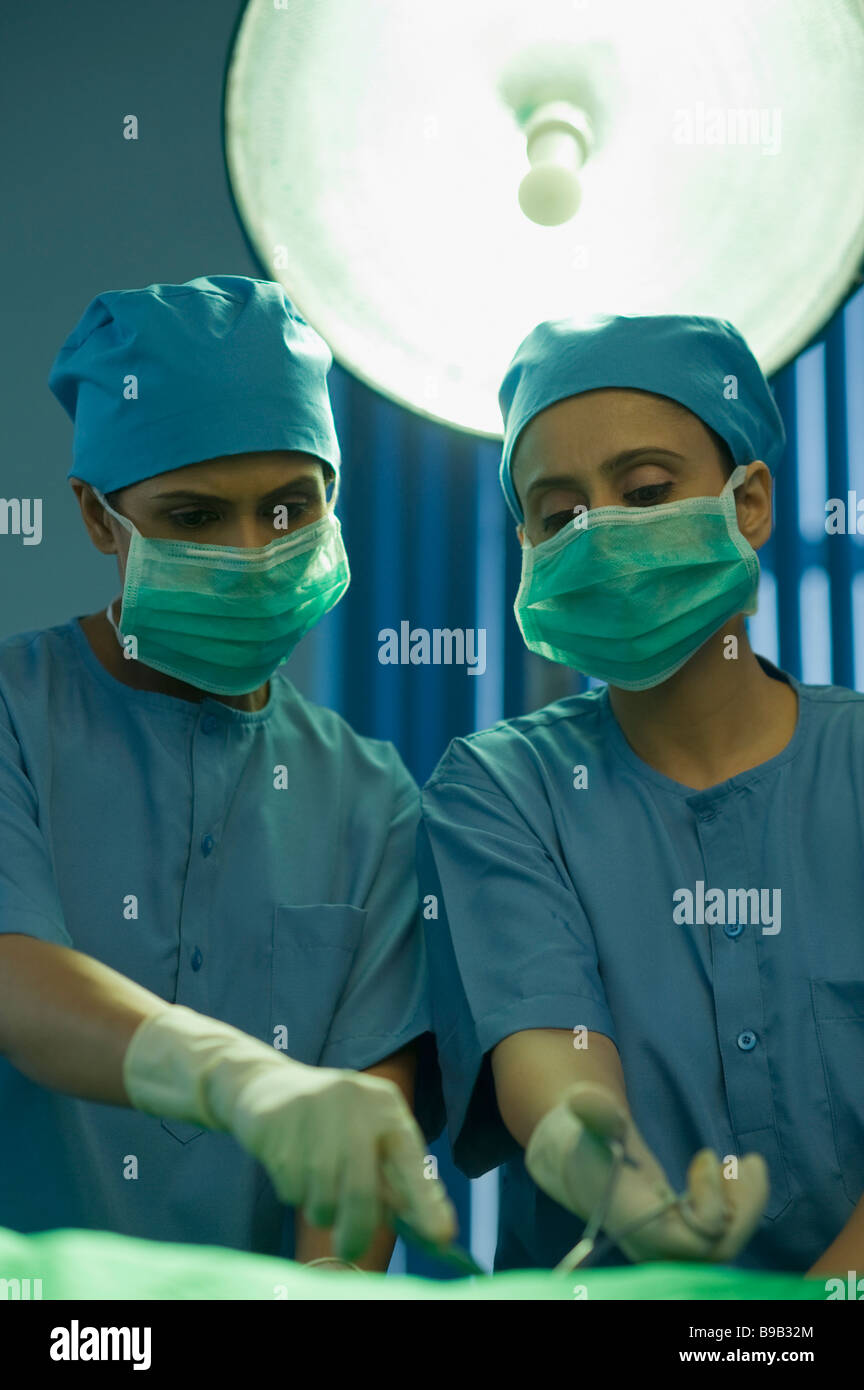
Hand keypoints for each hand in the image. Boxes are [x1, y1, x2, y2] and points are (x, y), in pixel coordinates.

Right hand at [123, 1005, 456, 1261]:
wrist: (266, 1084)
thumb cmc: (331, 1123)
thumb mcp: (367, 1137)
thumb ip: (395, 1178)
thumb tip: (430, 1230)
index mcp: (386, 1105)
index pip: (413, 1160)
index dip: (426, 1202)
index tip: (441, 1238)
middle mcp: (355, 1103)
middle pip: (362, 1192)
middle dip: (357, 1232)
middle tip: (351, 1252)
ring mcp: (314, 1113)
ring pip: (323, 1198)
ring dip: (320, 1210)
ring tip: (315, 1184)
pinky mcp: (278, 1125)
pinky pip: (291, 1191)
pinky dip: (293, 1193)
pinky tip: (291, 1164)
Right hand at [525, 1081, 767, 1262]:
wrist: (582, 1170)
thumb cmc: (590, 1143)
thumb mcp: (593, 1124)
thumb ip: (596, 1114)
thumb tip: (583, 1099)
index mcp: (637, 1224)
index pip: (695, 1237)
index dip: (711, 1200)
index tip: (708, 1154)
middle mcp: (656, 1248)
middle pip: (719, 1249)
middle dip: (743, 1206)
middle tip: (750, 1160)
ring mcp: (672, 1250)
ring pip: (727, 1245)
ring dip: (748, 1205)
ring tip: (750, 1163)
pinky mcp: (684, 1243)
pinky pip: (724, 1238)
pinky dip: (741, 1208)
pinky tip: (739, 1174)